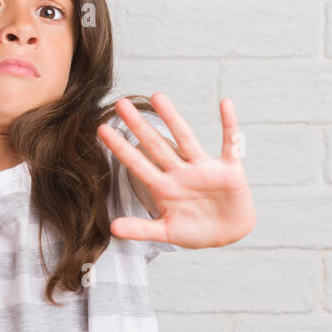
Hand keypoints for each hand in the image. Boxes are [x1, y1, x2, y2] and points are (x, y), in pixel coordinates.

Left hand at [97, 93, 255, 248]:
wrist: (228, 235)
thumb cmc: (196, 231)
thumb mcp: (167, 232)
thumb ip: (141, 229)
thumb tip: (112, 228)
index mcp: (164, 187)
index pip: (138, 164)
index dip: (120, 148)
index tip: (101, 130)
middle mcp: (181, 173)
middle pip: (156, 145)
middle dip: (138, 126)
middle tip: (120, 104)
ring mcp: (204, 169)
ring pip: (186, 138)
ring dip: (172, 118)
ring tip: (157, 96)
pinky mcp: (229, 170)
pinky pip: (231, 143)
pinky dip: (229, 124)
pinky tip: (224, 103)